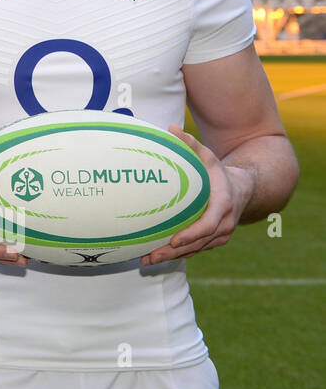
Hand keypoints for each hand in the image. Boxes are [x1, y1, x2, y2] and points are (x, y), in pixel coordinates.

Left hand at [141, 127, 252, 265]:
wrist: (242, 189)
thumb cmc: (217, 170)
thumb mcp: (207, 155)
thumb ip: (190, 143)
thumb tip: (171, 128)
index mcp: (223, 205)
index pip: (208, 225)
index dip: (192, 234)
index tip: (174, 239)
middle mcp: (224, 224)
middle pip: (198, 243)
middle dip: (175, 251)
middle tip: (150, 255)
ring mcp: (220, 235)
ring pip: (195, 250)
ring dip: (172, 256)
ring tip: (146, 260)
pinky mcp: (214, 240)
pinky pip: (195, 250)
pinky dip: (176, 254)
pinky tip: (154, 257)